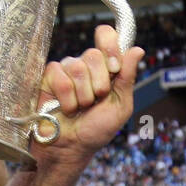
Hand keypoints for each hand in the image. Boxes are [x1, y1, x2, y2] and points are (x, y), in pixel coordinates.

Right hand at [35, 25, 144, 166]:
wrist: (71, 149)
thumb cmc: (96, 130)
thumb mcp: (120, 106)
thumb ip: (127, 77)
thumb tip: (137, 49)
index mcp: (104, 68)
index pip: (106, 36)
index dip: (110, 46)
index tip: (114, 67)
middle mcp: (85, 65)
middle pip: (93, 54)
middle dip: (99, 83)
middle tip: (95, 100)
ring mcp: (65, 70)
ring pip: (76, 66)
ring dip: (82, 95)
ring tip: (79, 108)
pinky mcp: (48, 79)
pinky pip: (60, 77)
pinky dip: (66, 98)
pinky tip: (64, 109)